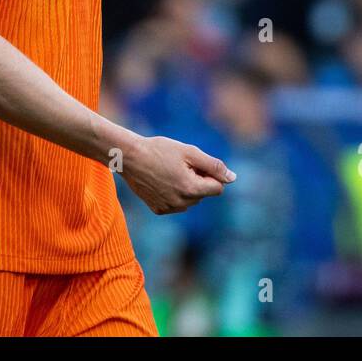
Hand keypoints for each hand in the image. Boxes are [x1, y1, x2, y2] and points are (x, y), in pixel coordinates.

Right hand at [119, 135, 234, 214]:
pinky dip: (173, 193)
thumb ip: (213, 165)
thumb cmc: (160, 150)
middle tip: (179, 165)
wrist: (129, 157)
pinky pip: (176, 204)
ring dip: (186, 188)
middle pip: (204, 194)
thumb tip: (232, 178)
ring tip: (168, 172)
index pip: (218, 188)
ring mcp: (169, 208)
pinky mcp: (159, 210)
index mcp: (192, 189)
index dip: (210, 174)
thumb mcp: (189, 152)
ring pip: (191, 200)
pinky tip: (161, 181)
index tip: (195, 164)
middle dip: (198, 180)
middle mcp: (182, 204)